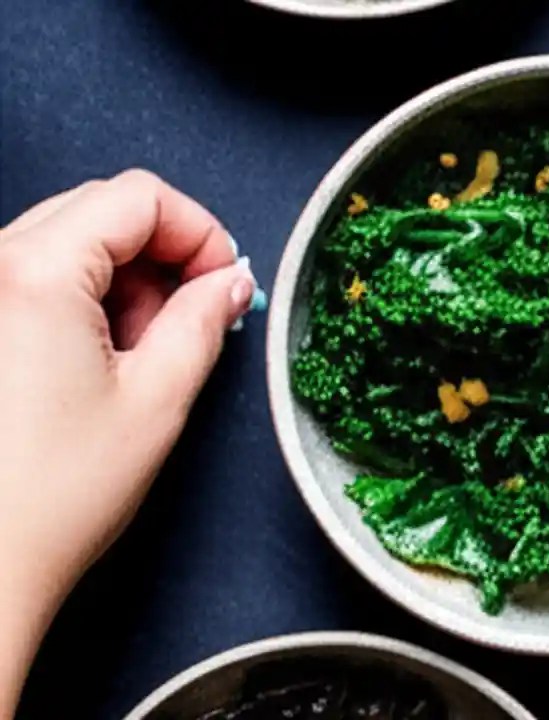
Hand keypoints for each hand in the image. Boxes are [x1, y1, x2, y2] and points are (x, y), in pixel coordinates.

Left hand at [0, 170, 264, 716]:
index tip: (224, 278)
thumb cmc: (51, 496)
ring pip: (70, 241)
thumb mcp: (157, 398)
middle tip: (195, 314)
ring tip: (142, 352)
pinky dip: (84, 300)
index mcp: (34, 275)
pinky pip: (38, 276)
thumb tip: (228, 283)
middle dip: (163, 254)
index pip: (137, 196)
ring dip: (123, 280)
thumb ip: (204, 322)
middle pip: (101, 210)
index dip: (200, 230)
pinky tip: (101, 359)